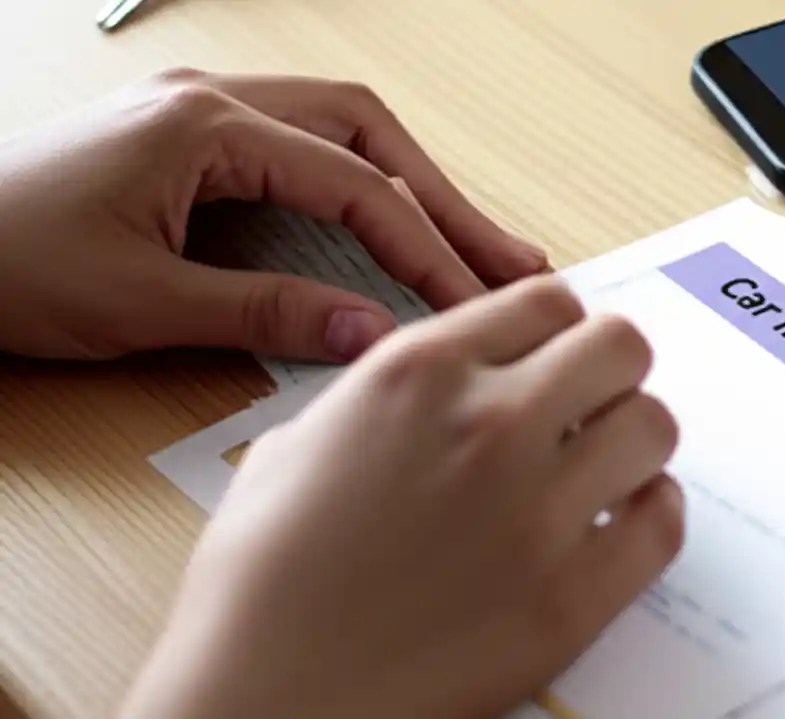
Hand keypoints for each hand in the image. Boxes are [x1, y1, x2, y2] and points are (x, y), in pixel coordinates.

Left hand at [0, 68, 547, 361]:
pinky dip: (359, 186)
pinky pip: (302, 149)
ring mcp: (202, 112)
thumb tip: (372, 328)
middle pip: (369, 133)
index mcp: (204, 127)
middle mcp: (212, 101)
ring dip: (411, 186)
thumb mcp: (143, 302)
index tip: (475, 300)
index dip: (426, 248)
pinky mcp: (191, 139)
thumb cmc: (2, 264)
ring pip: (343, 131)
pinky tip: (389, 226)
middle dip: (446, 199)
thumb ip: (269, 310)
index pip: (355, 184)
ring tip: (471, 243)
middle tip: (510, 257)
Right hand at [118, 277, 684, 718]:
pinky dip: (652, 514)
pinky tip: (621, 524)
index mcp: (420, 373)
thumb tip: (444, 393)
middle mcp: (491, 424)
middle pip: (621, 347)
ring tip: (604, 471)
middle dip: (612, 372)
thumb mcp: (298, 443)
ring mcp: (539, 510)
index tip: (558, 359)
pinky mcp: (572, 597)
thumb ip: (389, 397)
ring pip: (654, 426)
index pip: (549, 302)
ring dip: (634, 442)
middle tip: (591, 409)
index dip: (561, 331)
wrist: (263, 694)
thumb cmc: (260, 580)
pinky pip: (663, 522)